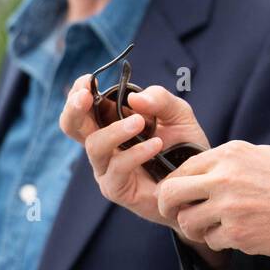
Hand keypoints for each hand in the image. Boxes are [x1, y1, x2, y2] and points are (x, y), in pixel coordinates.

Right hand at [58, 77, 207, 232]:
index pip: (83, 105)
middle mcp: (104, 145)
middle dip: (74, 109)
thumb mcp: (178, 114)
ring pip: (94, 146)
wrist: (198, 183)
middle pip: (71, 126)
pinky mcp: (117, 189)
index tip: (88, 81)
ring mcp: (107, 168)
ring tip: (139, 123)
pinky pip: (118, 168)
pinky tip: (156, 145)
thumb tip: (133, 99)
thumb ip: (160, 100)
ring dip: (115, 130)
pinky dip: (136, 154)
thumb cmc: (184, 146)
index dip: (79, 91)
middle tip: (86, 97)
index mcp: (111, 123)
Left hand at [156, 141, 269, 256]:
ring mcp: (230, 207)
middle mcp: (225, 178)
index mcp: (230, 155)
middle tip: (177, 214)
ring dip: (197, 228)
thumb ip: (229, 161)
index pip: (182, 168)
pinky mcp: (238, 234)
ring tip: (215, 226)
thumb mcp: (261, 155)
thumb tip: (200, 171)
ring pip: (187, 222)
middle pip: (172, 193)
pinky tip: (238, 235)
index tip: (177, 195)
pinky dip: (220, 241)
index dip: (174, 184)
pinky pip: (211, 241)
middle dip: (169, 206)